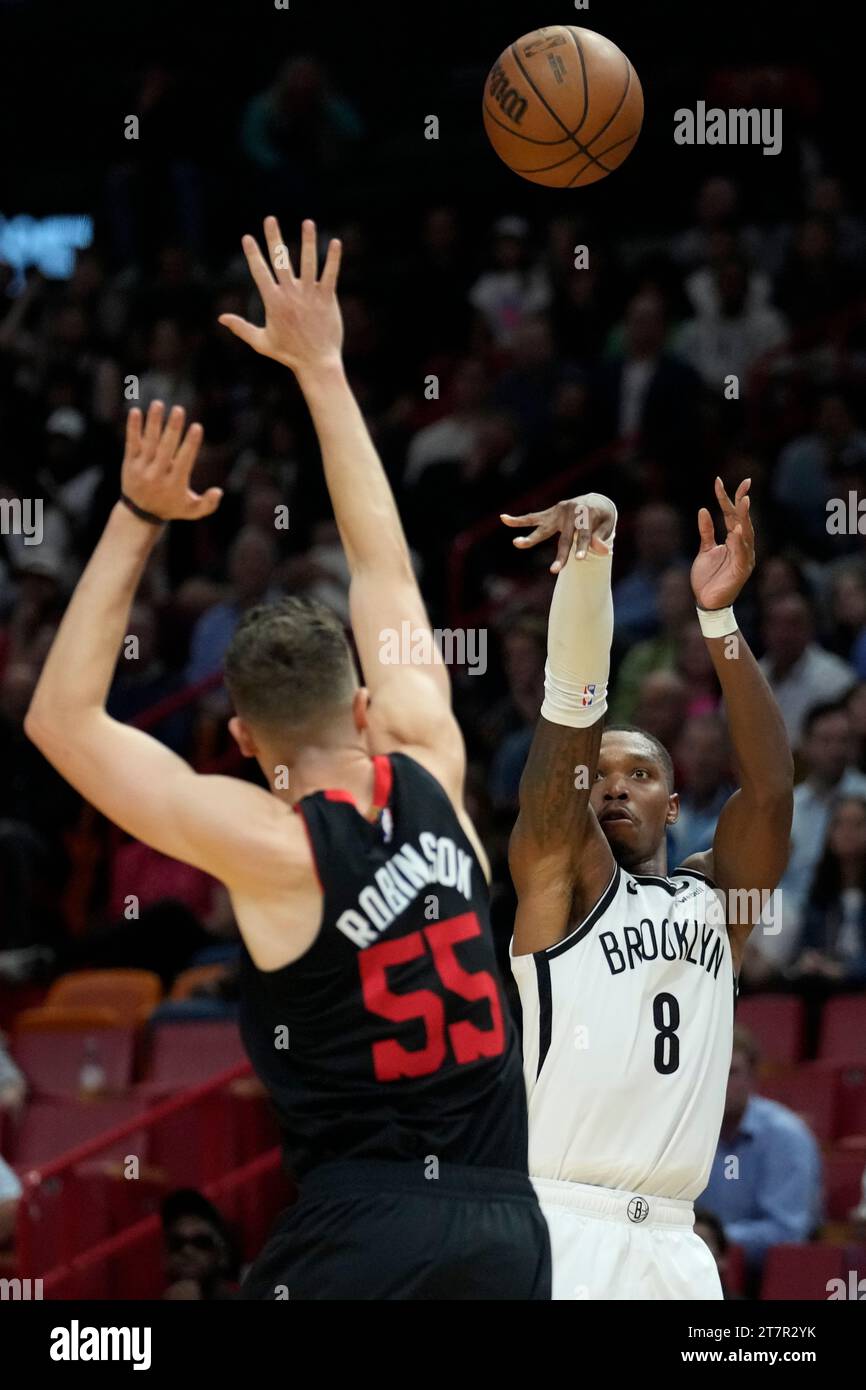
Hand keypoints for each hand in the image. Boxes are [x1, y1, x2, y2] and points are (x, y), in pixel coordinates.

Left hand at [121, 402, 221, 522]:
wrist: (139, 514)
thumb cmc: (171, 507)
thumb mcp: (192, 511)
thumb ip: (208, 504)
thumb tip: (219, 491)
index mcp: (175, 483)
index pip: (184, 460)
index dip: (190, 443)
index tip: (197, 427)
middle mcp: (157, 475)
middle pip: (166, 448)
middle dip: (173, 428)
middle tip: (179, 410)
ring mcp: (142, 468)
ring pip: (148, 442)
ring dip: (153, 422)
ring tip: (158, 404)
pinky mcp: (129, 463)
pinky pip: (131, 443)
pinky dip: (133, 428)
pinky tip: (135, 411)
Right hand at [218, 217, 342, 375]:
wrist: (316, 363)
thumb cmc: (288, 354)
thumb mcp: (261, 342)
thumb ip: (241, 327)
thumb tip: (221, 318)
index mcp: (273, 302)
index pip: (259, 272)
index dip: (252, 253)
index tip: (247, 237)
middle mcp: (290, 294)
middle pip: (281, 260)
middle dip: (274, 238)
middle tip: (270, 219)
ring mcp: (310, 295)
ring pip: (309, 262)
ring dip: (307, 241)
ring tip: (307, 222)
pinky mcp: (327, 299)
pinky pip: (330, 274)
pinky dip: (333, 259)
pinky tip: (335, 242)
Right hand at [501, 494, 615, 573]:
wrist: (594, 500)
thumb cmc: (601, 517)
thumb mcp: (606, 524)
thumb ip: (601, 537)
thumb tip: (604, 551)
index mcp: (587, 513)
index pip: (585, 534)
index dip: (583, 546)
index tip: (580, 559)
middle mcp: (570, 512)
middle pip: (564, 538)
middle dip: (561, 554)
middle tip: (555, 571)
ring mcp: (557, 512)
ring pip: (542, 528)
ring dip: (530, 538)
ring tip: (516, 543)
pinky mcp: (549, 514)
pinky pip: (532, 518)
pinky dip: (518, 520)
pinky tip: (503, 518)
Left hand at [691, 477, 754, 610]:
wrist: (707, 601)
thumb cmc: (708, 577)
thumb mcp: (705, 550)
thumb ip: (706, 531)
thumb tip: (704, 510)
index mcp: (733, 540)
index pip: (732, 515)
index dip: (727, 498)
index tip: (719, 481)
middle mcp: (742, 546)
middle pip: (742, 519)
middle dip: (742, 502)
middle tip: (744, 484)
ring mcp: (744, 557)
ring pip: (746, 533)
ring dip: (745, 517)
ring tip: (744, 500)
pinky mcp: (741, 570)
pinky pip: (742, 553)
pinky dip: (741, 542)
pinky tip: (738, 530)